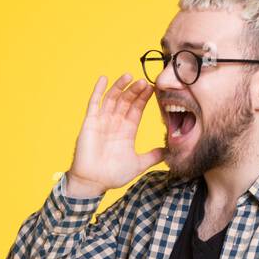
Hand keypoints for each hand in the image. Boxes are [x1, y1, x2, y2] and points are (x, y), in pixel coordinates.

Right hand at [65, 73, 164, 196]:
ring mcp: (102, 121)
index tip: (152, 89)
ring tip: (130, 76)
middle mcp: (115, 123)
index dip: (143, 99)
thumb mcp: (138, 164)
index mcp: (126, 131)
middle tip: (144, 81)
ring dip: (120, 87)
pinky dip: (98, 90)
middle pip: (126, 101)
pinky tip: (104, 78)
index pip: (136, 110)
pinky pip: (94, 103)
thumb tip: (168, 151)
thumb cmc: (113, 175)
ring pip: (112, 99)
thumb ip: (153, 156)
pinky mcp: (90, 122)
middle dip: (135, 91)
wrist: (94, 182)